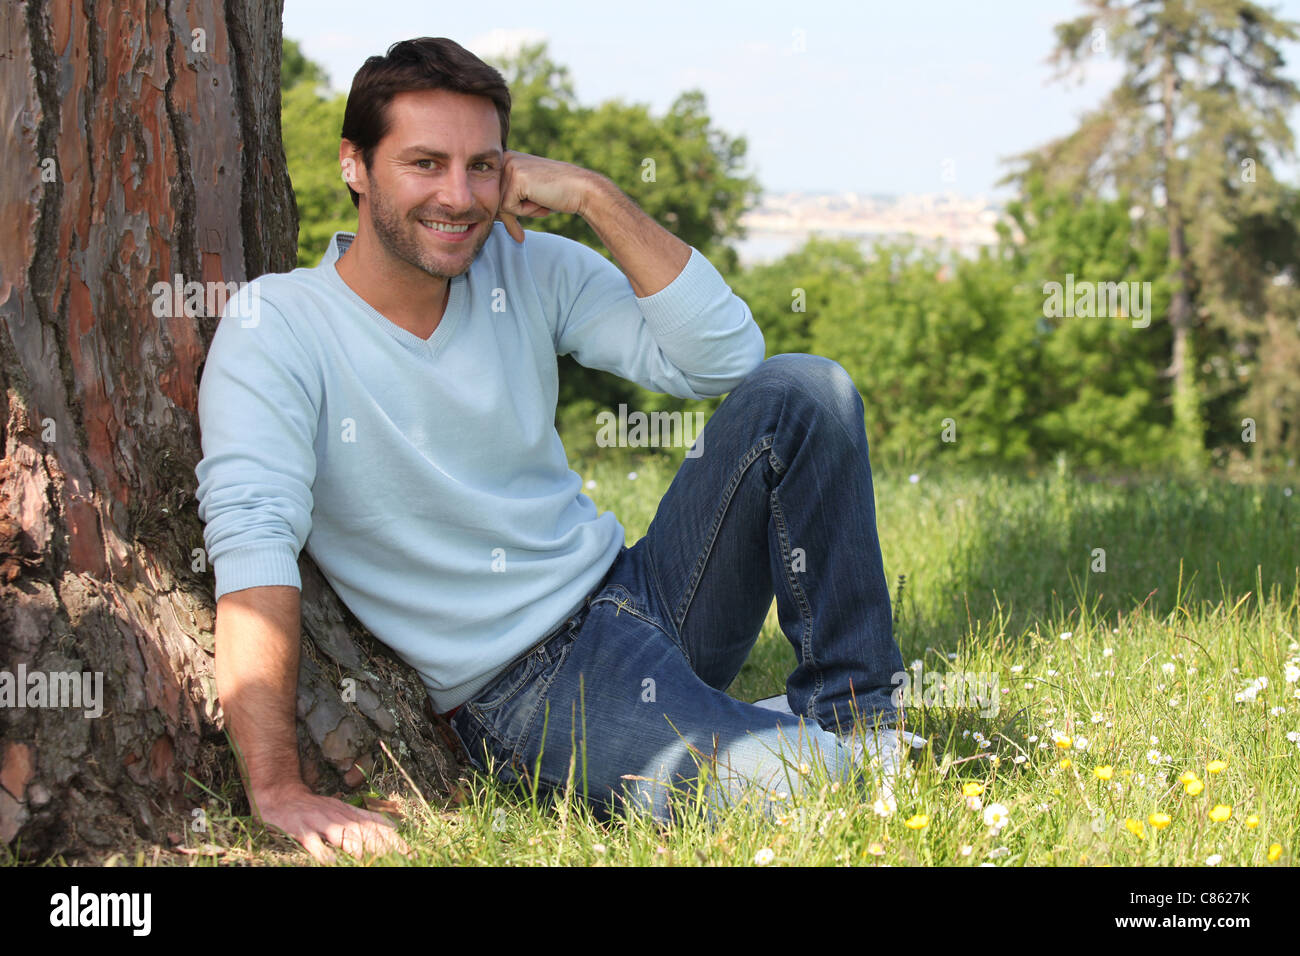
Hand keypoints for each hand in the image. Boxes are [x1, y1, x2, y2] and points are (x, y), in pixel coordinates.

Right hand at [252, 782, 412, 863]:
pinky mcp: (301, 829)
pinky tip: (331, 862)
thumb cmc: (316, 808)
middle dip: (383, 846)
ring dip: (357, 848)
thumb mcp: (343, 810)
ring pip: (342, 836)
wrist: (282, 796)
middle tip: (399, 859)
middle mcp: (338, 816)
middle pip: (364, 833)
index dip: (394, 840)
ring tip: (371, 860)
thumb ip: (365, 818)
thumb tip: (393, 826)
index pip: (376, 827)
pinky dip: (322, 852)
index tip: (410, 853)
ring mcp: (320, 822)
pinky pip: (313, 843)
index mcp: (350, 813)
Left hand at [495, 149, 595, 242]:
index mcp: (507, 158)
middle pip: (494, 198)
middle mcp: (505, 157)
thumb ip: (508, 198)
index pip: (494, 191)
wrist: (581, 189)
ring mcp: (509, 166)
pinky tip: (542, 200)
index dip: (506, 211)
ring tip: (542, 200)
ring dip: (523, 211)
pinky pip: (509, 208)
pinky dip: (526, 211)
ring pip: (501, 205)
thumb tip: (488, 217)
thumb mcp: (526, 194)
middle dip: (514, 213)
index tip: (516, 225)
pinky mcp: (515, 178)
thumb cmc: (556, 194)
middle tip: (540, 207)